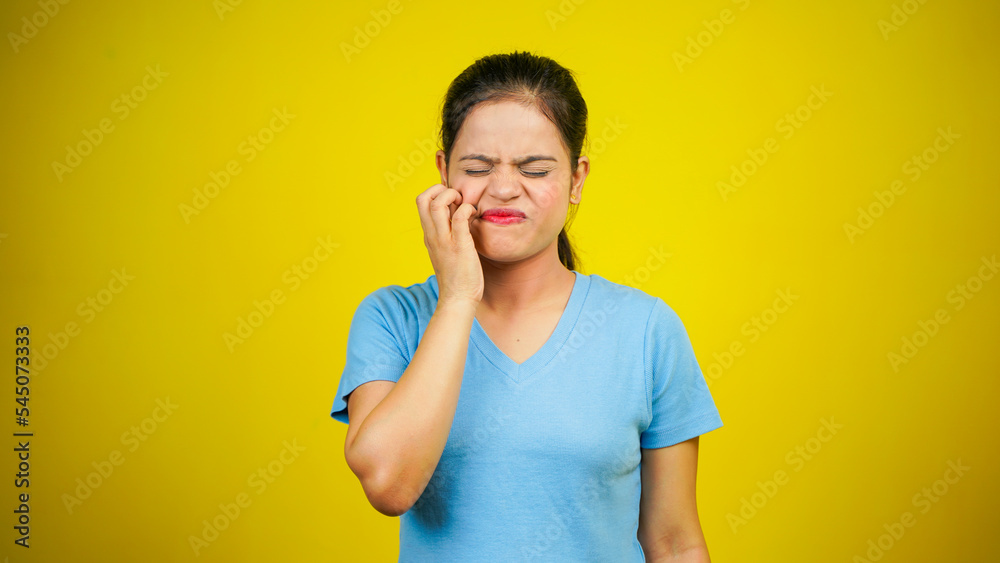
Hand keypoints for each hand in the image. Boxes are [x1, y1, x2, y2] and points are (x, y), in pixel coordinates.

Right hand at [415, 184, 482, 307]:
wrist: (458, 299)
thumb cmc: (457, 276)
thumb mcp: (446, 250)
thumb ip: (448, 234)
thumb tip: (458, 216)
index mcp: (429, 235)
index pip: (421, 202)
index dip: (435, 192)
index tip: (451, 199)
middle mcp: (432, 235)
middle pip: (422, 199)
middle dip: (439, 189)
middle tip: (456, 198)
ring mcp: (444, 240)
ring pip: (437, 204)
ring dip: (452, 196)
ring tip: (464, 204)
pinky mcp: (459, 246)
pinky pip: (459, 218)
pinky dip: (467, 209)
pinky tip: (474, 215)